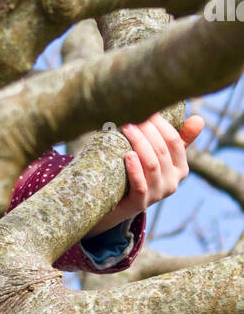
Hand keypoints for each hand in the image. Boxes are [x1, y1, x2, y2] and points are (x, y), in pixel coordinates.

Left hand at [84, 112, 204, 237]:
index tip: (146, 108)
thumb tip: (199, 119)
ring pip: (152, 164)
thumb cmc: (137, 173)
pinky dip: (135, 169)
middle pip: (161, 150)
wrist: (115, 205)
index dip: (160, 124)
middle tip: (131, 115)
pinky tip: (128, 155)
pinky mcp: (139, 203)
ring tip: (126, 127)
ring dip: (139, 143)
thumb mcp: (158, 156)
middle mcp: (173, 182)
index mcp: (180, 168)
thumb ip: (177, 139)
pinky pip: (141, 185)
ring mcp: (157, 194)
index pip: (174, 141)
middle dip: (147, 130)